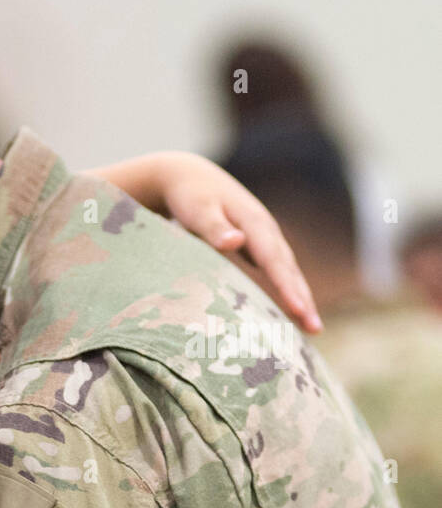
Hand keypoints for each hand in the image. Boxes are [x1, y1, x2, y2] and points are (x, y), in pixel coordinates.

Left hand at [154, 152, 321, 332]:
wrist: (191, 177)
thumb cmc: (191, 196)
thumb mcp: (198, 209)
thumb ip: (214, 227)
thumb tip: (236, 241)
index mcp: (254, 222)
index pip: (274, 259)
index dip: (287, 286)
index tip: (299, 309)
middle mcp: (266, 231)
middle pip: (288, 269)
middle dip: (303, 299)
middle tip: (315, 330)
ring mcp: (265, 238)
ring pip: (287, 272)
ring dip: (301, 299)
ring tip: (312, 329)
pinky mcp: (258, 246)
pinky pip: (276, 272)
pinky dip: (286, 291)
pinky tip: (291, 314)